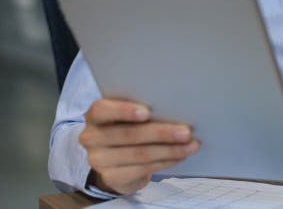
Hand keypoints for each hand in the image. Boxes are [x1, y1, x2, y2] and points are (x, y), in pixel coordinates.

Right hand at [79, 98, 200, 194]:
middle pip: (129, 134)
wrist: (114, 159)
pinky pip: (143, 169)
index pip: (102, 110)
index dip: (124, 111)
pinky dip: (165, 161)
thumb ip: (141, 109)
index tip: (147, 112)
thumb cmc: (127, 127)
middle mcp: (92, 137)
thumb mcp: (127, 115)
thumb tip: (175, 105)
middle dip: (161, 133)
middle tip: (186, 131)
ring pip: (140, 154)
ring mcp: (99, 160)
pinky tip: (180, 156)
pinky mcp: (111, 177)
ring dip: (170, 149)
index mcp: (95, 115)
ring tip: (191, 145)